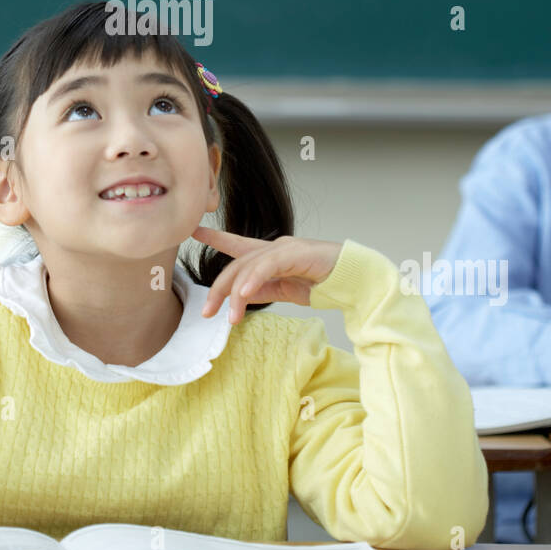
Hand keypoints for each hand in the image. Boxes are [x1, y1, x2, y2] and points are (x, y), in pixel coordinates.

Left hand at [193, 227, 343, 323]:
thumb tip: (238, 296)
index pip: (237, 245)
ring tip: (230, 317)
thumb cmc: (323, 283)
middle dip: (219, 288)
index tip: (195, 231)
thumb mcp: (284, 290)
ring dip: (236, 294)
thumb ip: (262, 290)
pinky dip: (253, 279)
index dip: (216, 238)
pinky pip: (268, 265)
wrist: (355, 280)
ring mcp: (285, 248)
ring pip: (249, 267)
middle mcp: (275, 248)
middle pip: (237, 264)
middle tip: (207, 312)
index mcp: (271, 256)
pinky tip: (244, 293)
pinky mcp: (296, 253)